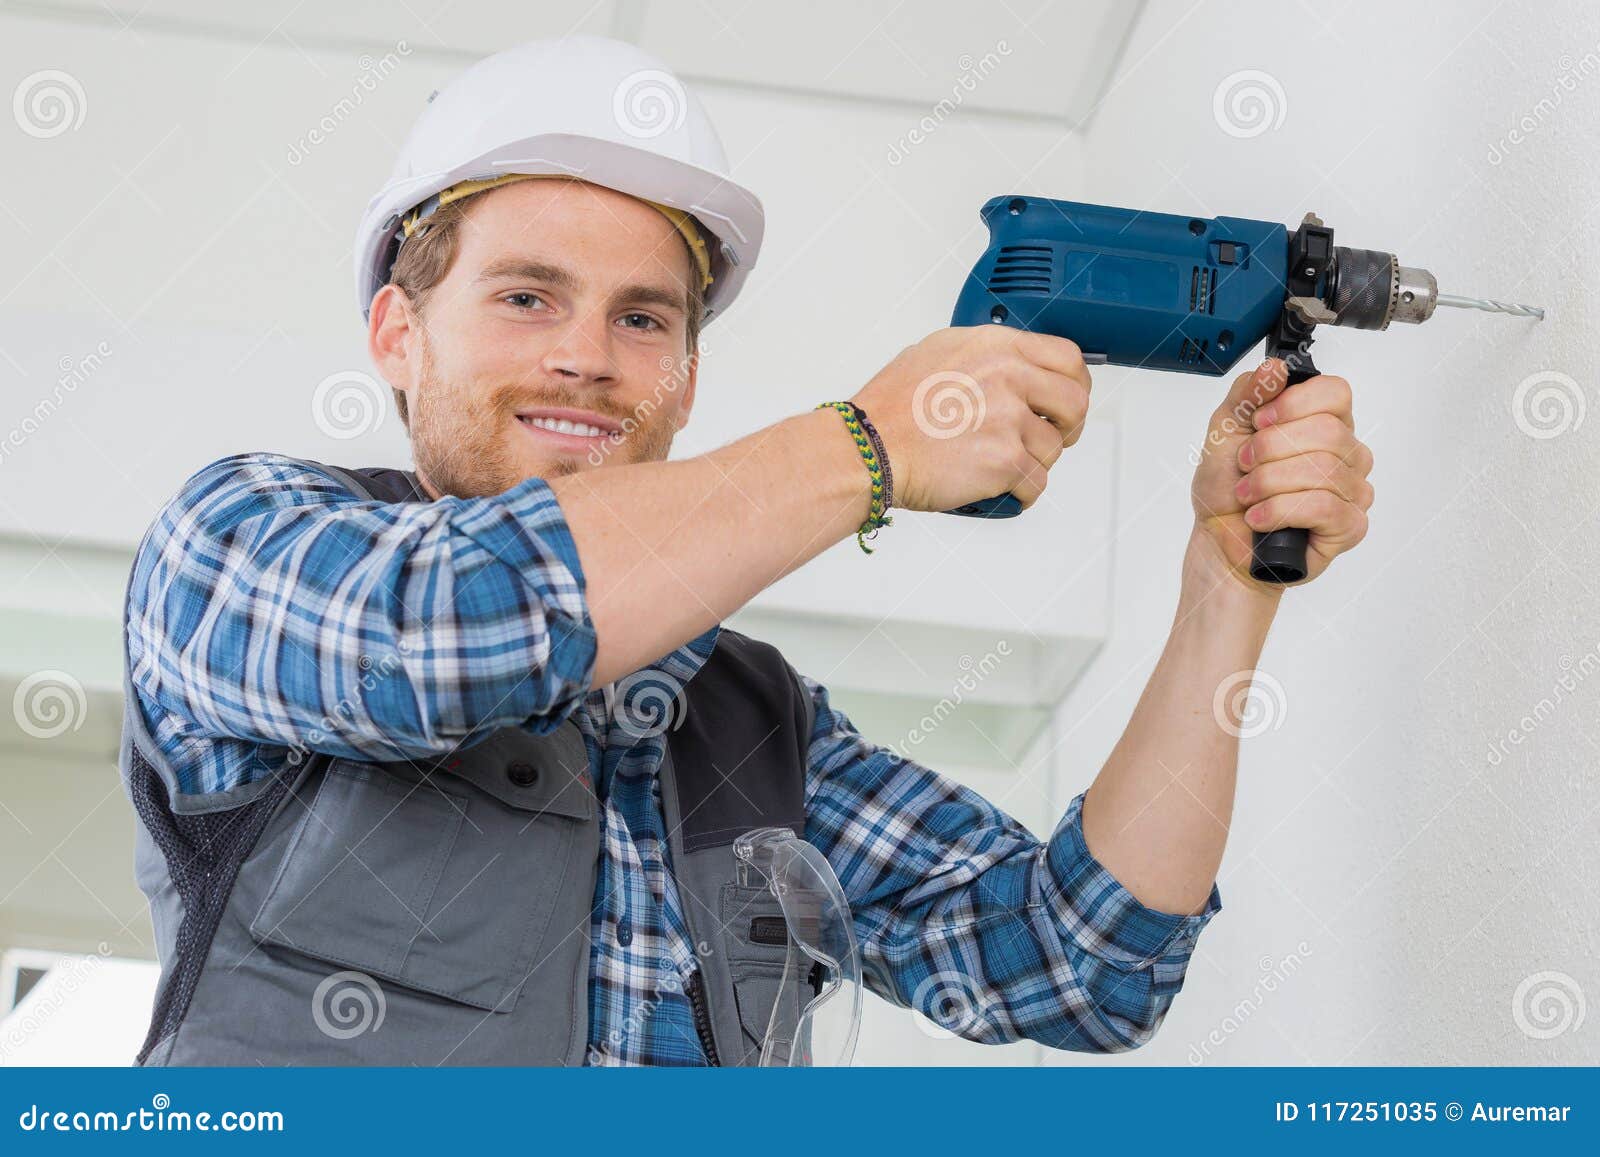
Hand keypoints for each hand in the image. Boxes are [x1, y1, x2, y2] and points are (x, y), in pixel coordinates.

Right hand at [851, 326, 1090, 513]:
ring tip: (1001, 466)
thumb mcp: (936, 352)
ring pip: (1053, 449)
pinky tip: (1000, 489)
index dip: (1074, 383)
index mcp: (995, 346)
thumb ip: (984, 356)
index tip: (1064, 400)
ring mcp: (1009, 418)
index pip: (1066, 357)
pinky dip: (1020, 492)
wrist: (868, 447)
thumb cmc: (890, 408)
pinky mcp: (1006, 459)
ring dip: (1033, 463)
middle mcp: (1008, 376)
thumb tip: (1012, 366)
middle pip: (1075, 402)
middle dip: (1067, 426)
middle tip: (1051, 438)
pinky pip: (1036, 483)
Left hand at [1190, 358, 1374, 590]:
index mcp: (1324, 422)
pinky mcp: (1350, 525)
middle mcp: (1346, 453)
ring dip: (1269, 482)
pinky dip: (1279, 509)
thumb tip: (1275, 369)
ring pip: (1324, 469)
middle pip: (1328, 432)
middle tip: (1245, 466)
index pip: (1335, 392)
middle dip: (1271, 450)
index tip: (1259, 422)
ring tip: (1248, 494)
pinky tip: (1260, 516)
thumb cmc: (1228, 488)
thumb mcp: (1226, 430)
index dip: (1293, 404)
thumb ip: (1248, 394)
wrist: (1219, 538)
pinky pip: (1324, 506)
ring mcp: (1352, 489)